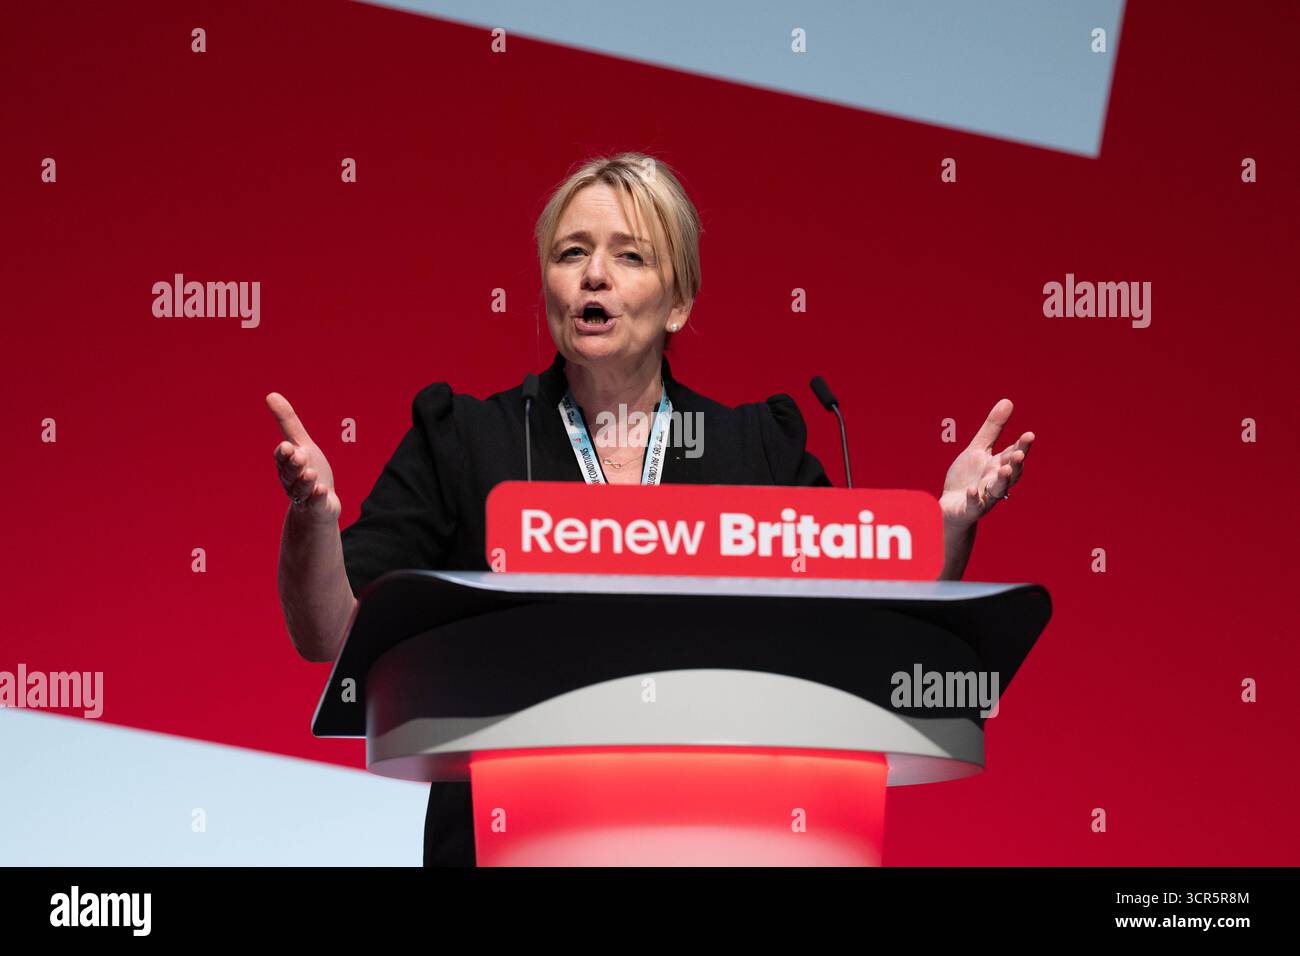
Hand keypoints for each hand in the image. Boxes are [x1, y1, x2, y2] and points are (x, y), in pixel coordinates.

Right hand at [266, 392, 341, 521]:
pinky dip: (317, 498)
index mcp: (287, 464)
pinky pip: (315, 504)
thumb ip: (287, 422)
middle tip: (300, 457)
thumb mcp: (301, 444)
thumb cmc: (308, 471)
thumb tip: (270, 394)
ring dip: (305, 482)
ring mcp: (304, 496)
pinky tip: (322, 491)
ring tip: (311, 474)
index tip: (288, 447)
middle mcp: (292, 481)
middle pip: (290, 473)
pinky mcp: (316, 508)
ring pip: (301, 489)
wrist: (319, 504)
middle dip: (294, 466)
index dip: (284, 454)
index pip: (282, 458)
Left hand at [939, 398, 1033, 530]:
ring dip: (1002, 481)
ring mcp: (985, 497)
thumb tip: (1008, 401)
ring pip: (998, 491)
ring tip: (1004, 469)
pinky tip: (972, 490)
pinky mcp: (970, 510)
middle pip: (1010, 474)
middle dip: (1016, 464)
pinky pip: (974, 506)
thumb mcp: (978, 449)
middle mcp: (995, 482)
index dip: (1021, 446)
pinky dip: (974, 499)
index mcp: (998, 466)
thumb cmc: (967, 477)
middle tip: (1020, 453)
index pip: (1012, 455)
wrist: (951, 507)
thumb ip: (993, 428)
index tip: (1029, 435)